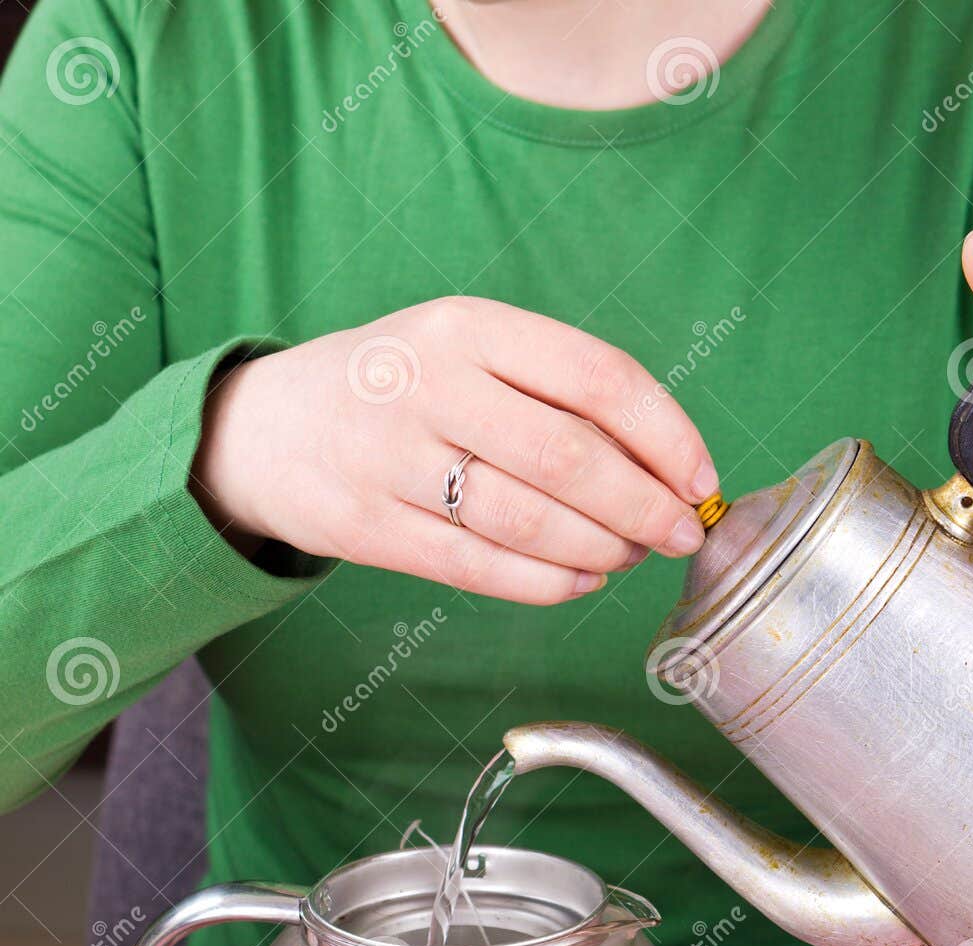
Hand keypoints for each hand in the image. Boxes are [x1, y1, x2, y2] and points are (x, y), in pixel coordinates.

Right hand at [192, 298, 715, 604]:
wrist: (263, 429)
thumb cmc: (397, 391)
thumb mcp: (464, 352)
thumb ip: (551, 391)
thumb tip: (665, 465)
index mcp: (468, 326)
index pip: (596, 377)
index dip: (666, 436)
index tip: (701, 480)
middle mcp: (429, 383)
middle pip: (568, 456)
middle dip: (643, 506)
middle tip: (679, 534)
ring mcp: (392, 458)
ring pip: (526, 520)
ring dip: (599, 549)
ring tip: (628, 557)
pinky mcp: (368, 527)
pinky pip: (479, 567)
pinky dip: (546, 583)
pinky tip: (581, 581)